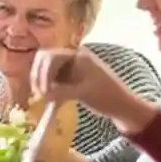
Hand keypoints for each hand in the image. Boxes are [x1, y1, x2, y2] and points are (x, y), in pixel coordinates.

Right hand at [31, 48, 150, 134]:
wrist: (122, 105)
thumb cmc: (107, 96)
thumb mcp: (83, 94)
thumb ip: (62, 92)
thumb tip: (44, 95)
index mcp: (78, 55)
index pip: (51, 57)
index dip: (43, 73)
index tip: (43, 92)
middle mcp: (72, 57)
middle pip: (45, 58)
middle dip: (38, 74)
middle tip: (38, 93)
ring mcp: (71, 66)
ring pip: (47, 68)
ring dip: (41, 80)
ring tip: (42, 97)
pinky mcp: (70, 77)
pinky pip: (53, 77)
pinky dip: (48, 86)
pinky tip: (48, 99)